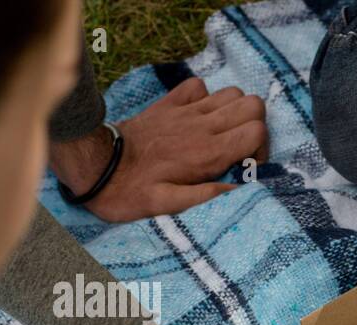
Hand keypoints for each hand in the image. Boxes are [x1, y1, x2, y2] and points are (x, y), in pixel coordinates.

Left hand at [50, 77, 266, 221]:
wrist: (95, 165)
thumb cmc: (131, 192)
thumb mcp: (170, 206)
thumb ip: (209, 196)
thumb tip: (240, 189)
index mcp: (207, 153)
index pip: (256, 131)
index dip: (261, 148)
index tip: (247, 165)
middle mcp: (202, 126)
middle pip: (252, 104)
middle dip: (255, 126)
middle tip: (240, 148)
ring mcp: (186, 111)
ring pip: (232, 93)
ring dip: (235, 112)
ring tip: (223, 135)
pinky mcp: (169, 104)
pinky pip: (198, 86)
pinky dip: (206, 98)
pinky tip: (199, 118)